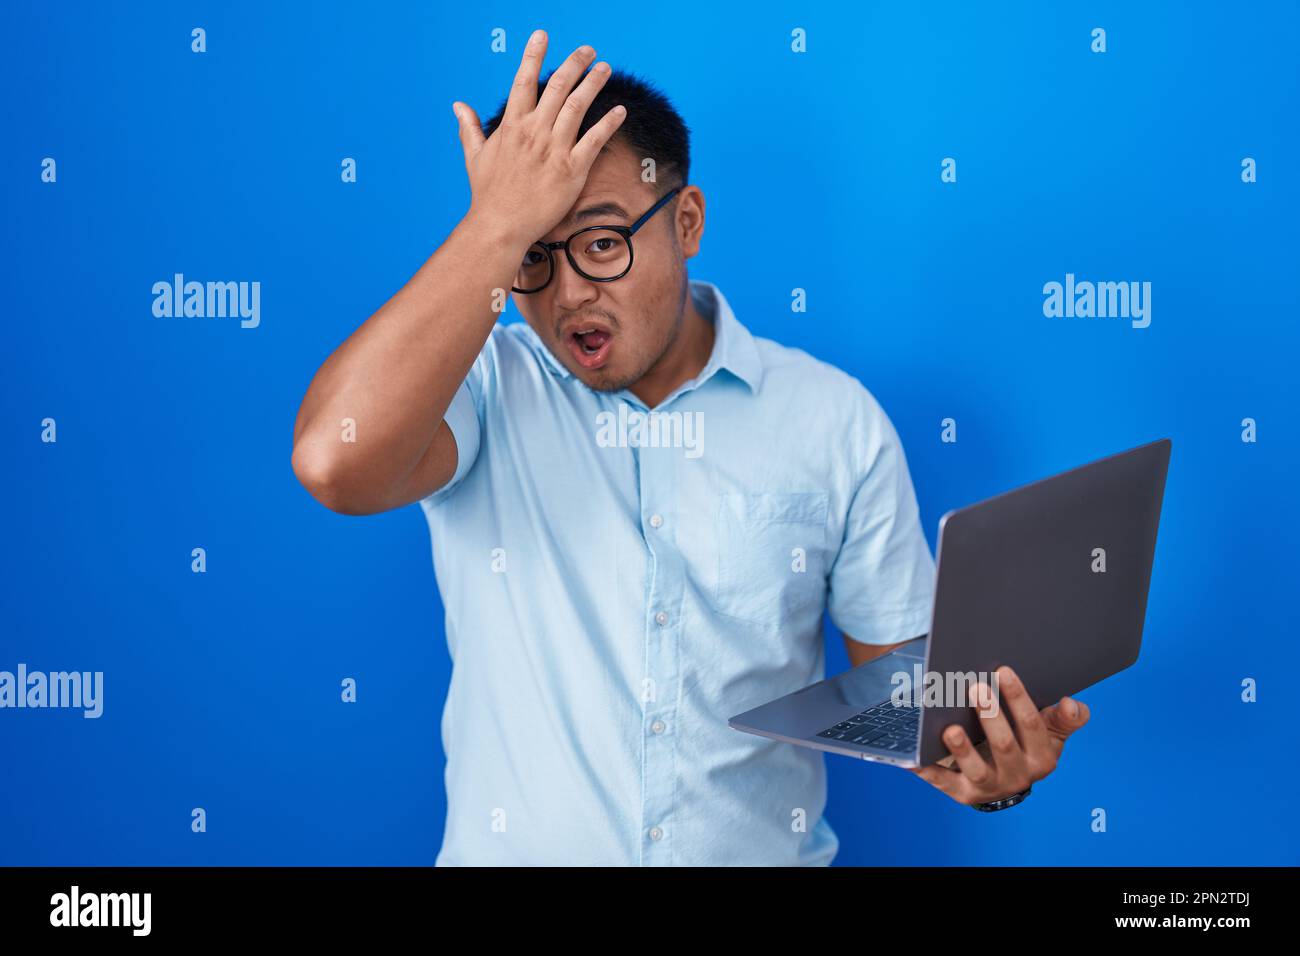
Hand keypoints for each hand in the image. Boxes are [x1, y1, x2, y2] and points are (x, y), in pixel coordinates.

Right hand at [452, 30, 626, 246]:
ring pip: (577, 106)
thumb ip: (469, 128)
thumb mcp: (474, 156)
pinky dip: (608, 123)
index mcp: (512, 126)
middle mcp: (534, 132)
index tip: (542, 35)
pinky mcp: (572, 169)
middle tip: (588, 49)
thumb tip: (458, 105)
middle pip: (557, 86)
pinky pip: (594, 140)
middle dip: (574, 63)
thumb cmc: (487, 194)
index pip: (523, 80)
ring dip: (593, 83)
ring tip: (604, 68)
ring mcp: (554, 149)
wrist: (501, 226)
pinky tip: (620, 110)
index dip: (533, 55)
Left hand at [909, 665, 1090, 805]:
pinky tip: (913, 755)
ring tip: (950, 729)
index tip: (1002, 670)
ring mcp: (988, 787)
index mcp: (1042, 758)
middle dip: (991, 717)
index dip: (1018, 698)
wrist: (1007, 781)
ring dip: (962, 750)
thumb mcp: (1051, 733)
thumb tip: (1073, 704)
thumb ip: (1065, 719)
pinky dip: (926, 770)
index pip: (1032, 726)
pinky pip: (942, 781)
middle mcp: (1018, 776)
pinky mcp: (962, 793)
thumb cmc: (1027, 745)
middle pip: (1004, 746)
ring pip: (976, 769)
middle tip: (975, 688)